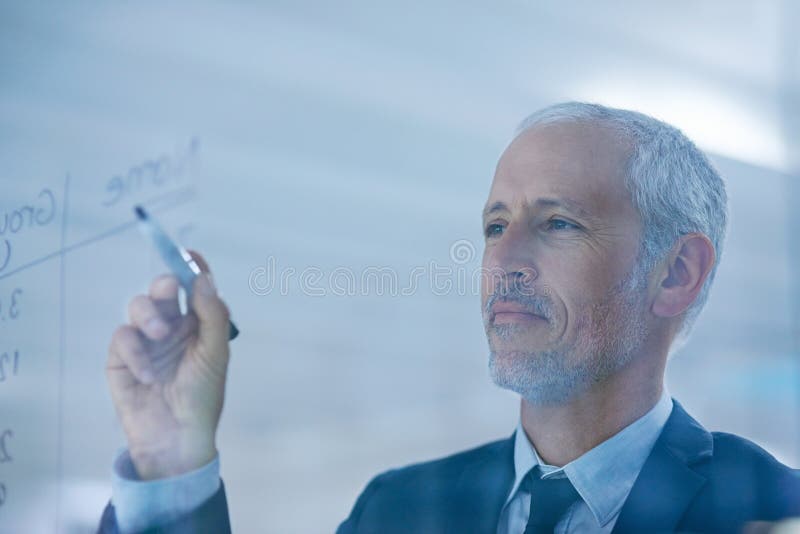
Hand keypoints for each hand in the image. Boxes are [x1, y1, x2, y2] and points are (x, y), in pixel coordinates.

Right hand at [106, 251, 230, 479]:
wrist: (176, 438)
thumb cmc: (202, 396)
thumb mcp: (215, 354)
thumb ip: (212, 315)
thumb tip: (203, 278)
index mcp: (198, 323)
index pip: (193, 287)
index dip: (190, 267)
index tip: (189, 253)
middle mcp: (171, 326)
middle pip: (162, 289)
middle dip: (164, 284)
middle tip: (169, 290)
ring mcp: (145, 340)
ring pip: (139, 305)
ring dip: (149, 316)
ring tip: (160, 336)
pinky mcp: (122, 358)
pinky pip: (122, 336)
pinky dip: (135, 351)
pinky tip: (147, 373)